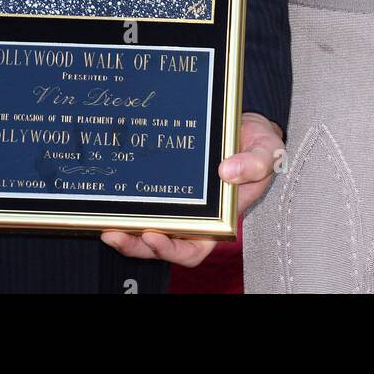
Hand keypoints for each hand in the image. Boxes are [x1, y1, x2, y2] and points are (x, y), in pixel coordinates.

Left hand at [100, 111, 284, 267]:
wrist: (249, 124)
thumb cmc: (260, 146)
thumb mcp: (268, 153)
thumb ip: (255, 164)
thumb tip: (227, 171)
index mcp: (220, 219)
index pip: (193, 248)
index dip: (171, 249)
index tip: (152, 236)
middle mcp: (196, 214)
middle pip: (162, 242)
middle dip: (135, 245)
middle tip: (115, 232)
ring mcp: (181, 199)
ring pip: (148, 224)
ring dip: (126, 228)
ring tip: (105, 222)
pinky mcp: (169, 180)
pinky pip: (147, 197)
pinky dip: (129, 200)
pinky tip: (113, 194)